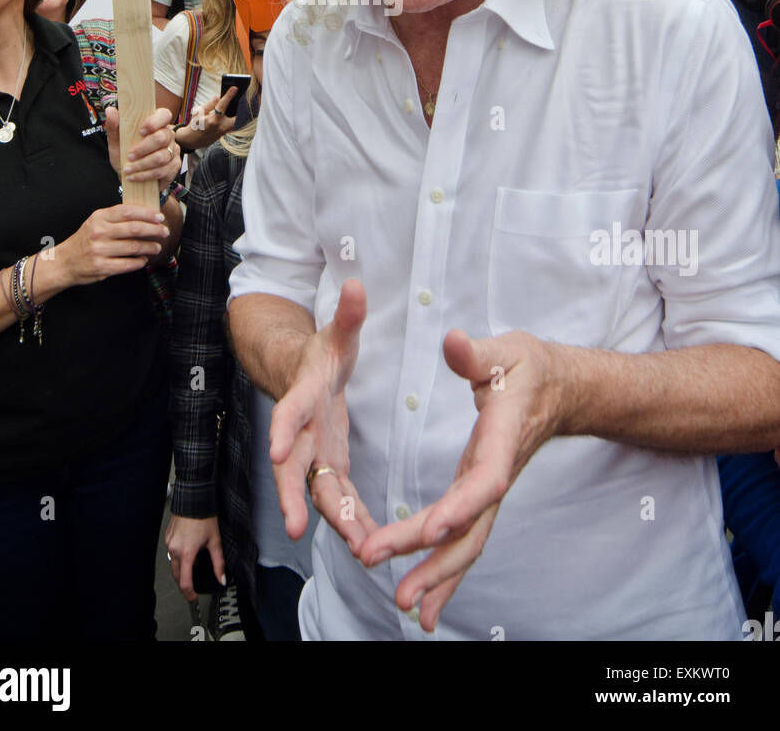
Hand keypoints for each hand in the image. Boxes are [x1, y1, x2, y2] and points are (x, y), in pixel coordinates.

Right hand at [55, 203, 170, 284]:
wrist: (64, 261)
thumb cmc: (86, 239)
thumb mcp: (96, 222)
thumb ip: (116, 218)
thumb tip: (146, 215)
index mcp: (99, 217)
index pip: (128, 212)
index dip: (147, 214)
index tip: (160, 217)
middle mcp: (99, 232)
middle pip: (134, 229)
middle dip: (154, 230)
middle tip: (164, 232)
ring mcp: (100, 250)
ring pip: (134, 247)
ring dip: (150, 247)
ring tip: (157, 247)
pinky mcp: (102, 267)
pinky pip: (127, 264)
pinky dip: (139, 262)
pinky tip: (144, 259)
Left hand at [105, 106, 180, 191]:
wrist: (131, 176)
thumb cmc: (125, 156)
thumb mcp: (116, 142)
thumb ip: (114, 127)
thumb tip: (111, 110)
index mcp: (156, 123)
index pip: (164, 115)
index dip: (154, 122)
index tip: (141, 131)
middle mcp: (168, 134)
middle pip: (162, 137)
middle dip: (144, 149)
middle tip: (130, 156)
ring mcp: (173, 150)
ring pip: (161, 157)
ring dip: (142, 165)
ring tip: (128, 169)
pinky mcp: (174, 165)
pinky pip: (162, 171)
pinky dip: (145, 175)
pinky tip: (134, 177)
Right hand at [165, 513, 224, 602]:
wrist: (193, 500)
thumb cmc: (204, 517)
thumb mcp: (215, 541)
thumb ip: (218, 563)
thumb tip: (221, 578)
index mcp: (186, 553)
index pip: (184, 582)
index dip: (189, 593)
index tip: (193, 597)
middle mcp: (175, 549)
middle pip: (176, 575)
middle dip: (184, 583)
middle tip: (193, 586)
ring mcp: (169, 543)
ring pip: (173, 564)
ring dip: (181, 568)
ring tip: (192, 563)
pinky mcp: (167, 538)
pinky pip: (171, 552)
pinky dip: (178, 556)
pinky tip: (187, 550)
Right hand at [177, 90, 238, 150]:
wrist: (193, 140)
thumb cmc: (195, 124)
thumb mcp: (199, 112)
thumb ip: (210, 104)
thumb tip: (219, 96)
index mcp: (212, 120)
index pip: (223, 105)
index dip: (229, 95)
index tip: (235, 88)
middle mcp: (220, 127)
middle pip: (237, 117)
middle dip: (240, 109)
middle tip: (240, 100)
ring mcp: (224, 132)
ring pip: (236, 122)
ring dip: (236, 114)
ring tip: (236, 106)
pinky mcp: (225, 134)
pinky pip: (233, 125)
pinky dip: (233, 119)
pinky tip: (232, 113)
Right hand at [270, 279, 377, 556]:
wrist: (304, 374)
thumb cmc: (322, 354)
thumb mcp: (337, 334)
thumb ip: (348, 315)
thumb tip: (357, 285)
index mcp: (303, 395)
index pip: (288, 411)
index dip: (283, 429)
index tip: (277, 450)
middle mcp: (302, 430)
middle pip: (291, 465)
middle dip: (292, 496)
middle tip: (295, 526)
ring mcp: (314, 452)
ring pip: (315, 489)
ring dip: (332, 518)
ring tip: (356, 547)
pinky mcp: (328, 465)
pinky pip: (336, 496)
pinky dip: (349, 519)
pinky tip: (367, 545)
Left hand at [359, 329, 566, 632]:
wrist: (560, 390)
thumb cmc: (529, 368)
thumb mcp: (505, 349)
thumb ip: (475, 352)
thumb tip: (453, 342)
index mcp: (502, 437)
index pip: (486, 479)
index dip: (462, 505)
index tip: (432, 529)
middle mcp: (497, 472)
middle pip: (470, 525)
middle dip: (431, 554)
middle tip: (387, 574)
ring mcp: (489, 489)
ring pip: (467, 542)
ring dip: (437, 575)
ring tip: (404, 606)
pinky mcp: (479, 496)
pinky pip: (464, 539)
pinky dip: (445, 572)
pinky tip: (426, 603)